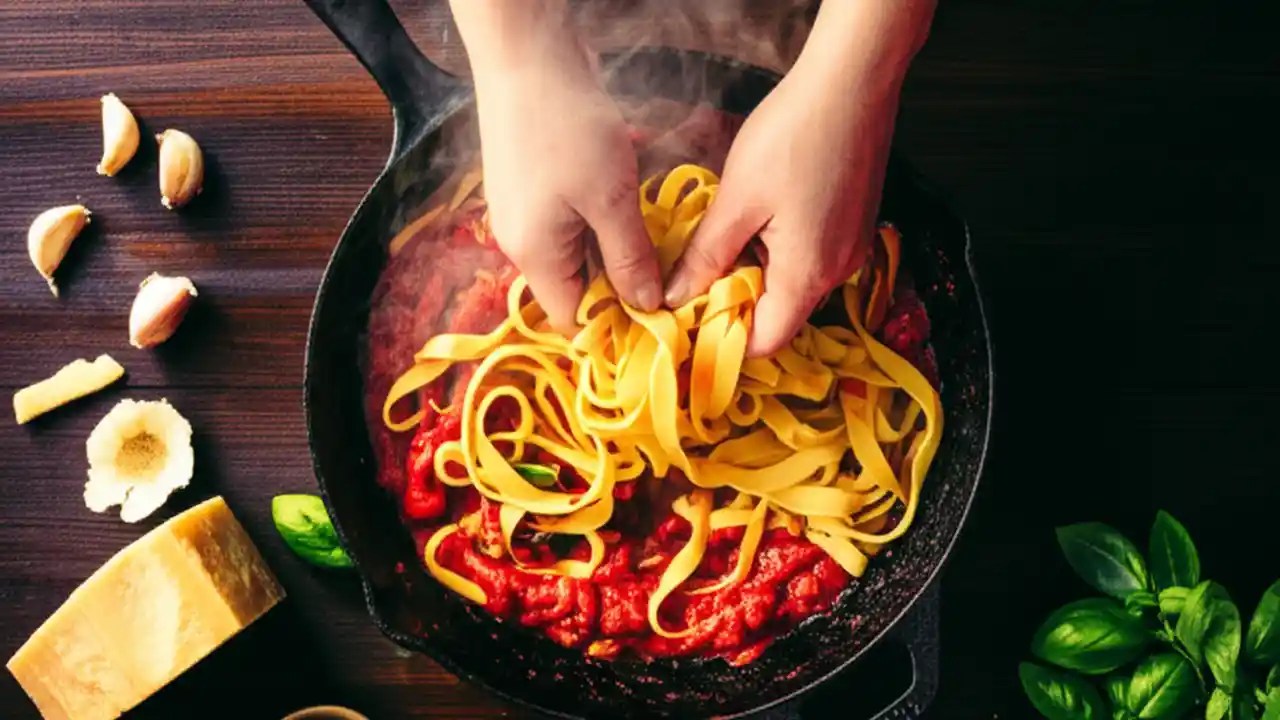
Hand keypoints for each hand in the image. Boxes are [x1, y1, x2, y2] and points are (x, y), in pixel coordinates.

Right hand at [457, 5, 660, 330]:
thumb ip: (629, 257)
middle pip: (574, 287)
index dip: (614, 326)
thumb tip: (647, 306)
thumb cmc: (568, 128)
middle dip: (618, 287)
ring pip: (574, 253)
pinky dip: (599, 222)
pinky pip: (569, 222)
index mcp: (534, 256)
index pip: (572, 319)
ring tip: (655, 242)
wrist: (527, 57)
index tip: (659, 320)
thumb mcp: (611, 198)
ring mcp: (522, 213)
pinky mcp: (530, 186)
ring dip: (612, 251)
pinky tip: (627, 206)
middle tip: (668, 279)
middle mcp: (520, 243)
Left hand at [662, 1, 931, 356]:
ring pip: (792, 283)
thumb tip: (675, 299)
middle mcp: (837, 271)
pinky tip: (753, 218)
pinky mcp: (852, 223)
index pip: (765, 341)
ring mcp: (849, 247)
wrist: (851, 83)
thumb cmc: (793, 136)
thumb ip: (705, 256)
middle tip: (691, 281)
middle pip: (779, 314)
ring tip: (717, 242)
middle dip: (734, 304)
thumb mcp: (736, 200)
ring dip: (753, 272)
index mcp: (808, 275)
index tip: (686, 326)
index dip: (724, 342)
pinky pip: (808, 256)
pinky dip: (776, 251)